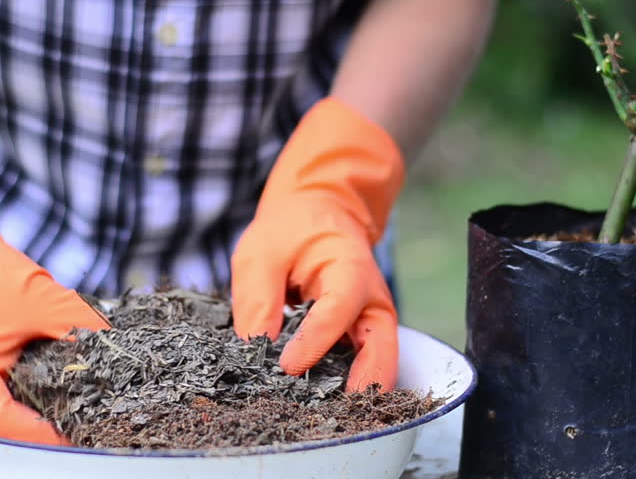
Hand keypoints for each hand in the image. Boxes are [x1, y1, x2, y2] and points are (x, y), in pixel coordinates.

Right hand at [0, 111, 109, 443]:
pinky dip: (3, 412)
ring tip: (56, 423)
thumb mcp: (43, 300)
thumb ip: (82, 328)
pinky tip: (35, 406)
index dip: (40, 435)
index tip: (74, 436)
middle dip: (29, 439)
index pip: (2, 423)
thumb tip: (117, 352)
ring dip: (14, 429)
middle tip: (70, 433)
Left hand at [231, 98, 404, 391]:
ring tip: (325, 418)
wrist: (317, 217)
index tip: (285, 366)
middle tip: (330, 414)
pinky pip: (361, 368)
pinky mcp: (361, 338)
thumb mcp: (261, 253)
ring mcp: (370, 322)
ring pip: (379, 366)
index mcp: (349, 267)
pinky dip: (346, 388)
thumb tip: (255, 348)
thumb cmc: (290, 232)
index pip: (338, 308)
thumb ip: (258, 297)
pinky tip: (319, 406)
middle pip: (380, 349)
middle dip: (360, 384)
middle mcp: (370, 300)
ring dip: (356, 393)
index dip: (315, 340)